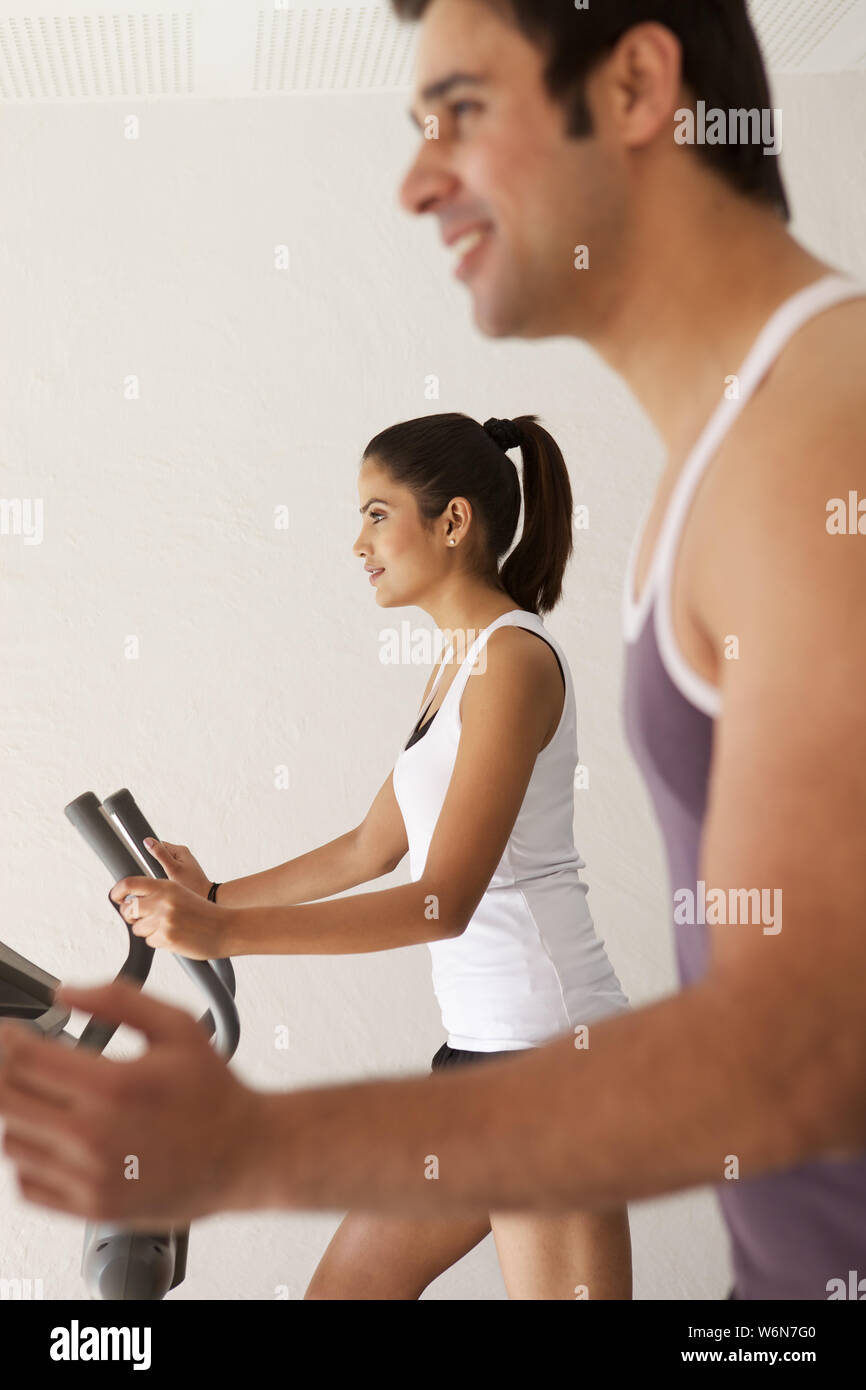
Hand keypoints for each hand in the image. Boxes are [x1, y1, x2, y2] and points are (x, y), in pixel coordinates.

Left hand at [0, 982, 267, 1225]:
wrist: (245, 1155)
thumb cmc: (214, 1093)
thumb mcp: (177, 1027)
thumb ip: (118, 1000)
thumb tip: (64, 993)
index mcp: (113, 1086)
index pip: (24, 1058)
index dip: (9, 1038)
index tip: (12, 1032)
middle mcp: (94, 1135)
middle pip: (7, 1099)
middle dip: (5, 1070)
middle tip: (19, 1059)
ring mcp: (89, 1177)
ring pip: (12, 1141)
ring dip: (19, 1113)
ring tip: (47, 1099)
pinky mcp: (91, 1208)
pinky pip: (27, 1185)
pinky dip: (30, 1159)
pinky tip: (56, 1138)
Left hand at [109, 876, 232, 959]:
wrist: (226, 929)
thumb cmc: (203, 912)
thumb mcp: (181, 893)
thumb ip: (158, 893)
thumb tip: (130, 900)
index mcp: (166, 886)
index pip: (130, 883)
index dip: (118, 891)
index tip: (116, 897)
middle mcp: (163, 901)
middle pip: (128, 909)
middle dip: (129, 915)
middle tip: (137, 917)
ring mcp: (164, 920)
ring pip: (137, 928)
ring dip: (147, 929)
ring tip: (166, 927)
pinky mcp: (166, 938)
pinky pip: (150, 941)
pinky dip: (159, 940)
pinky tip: (174, 936)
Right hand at [143, 839, 211, 897]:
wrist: (206, 896)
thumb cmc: (191, 884)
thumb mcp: (172, 868)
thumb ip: (160, 854)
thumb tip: (148, 841)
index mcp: (180, 850)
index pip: (159, 844)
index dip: (152, 854)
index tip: (153, 865)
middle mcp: (183, 854)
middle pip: (162, 854)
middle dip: (157, 864)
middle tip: (162, 874)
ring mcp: (183, 863)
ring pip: (165, 863)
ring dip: (162, 871)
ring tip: (168, 879)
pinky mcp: (183, 871)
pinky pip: (170, 870)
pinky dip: (168, 876)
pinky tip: (171, 882)